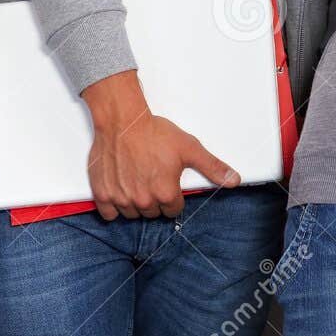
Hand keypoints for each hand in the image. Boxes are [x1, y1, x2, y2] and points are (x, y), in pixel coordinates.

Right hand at [81, 70, 239, 219]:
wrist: (122, 121)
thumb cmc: (153, 132)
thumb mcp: (190, 148)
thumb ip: (212, 167)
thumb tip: (233, 180)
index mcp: (165, 193)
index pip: (173, 209)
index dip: (172, 196)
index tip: (167, 183)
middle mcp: (143, 200)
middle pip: (153, 213)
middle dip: (154, 199)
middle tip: (151, 178)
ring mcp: (121, 199)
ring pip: (132, 214)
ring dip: (135, 202)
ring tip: (136, 180)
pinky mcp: (102, 194)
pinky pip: (109, 214)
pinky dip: (113, 205)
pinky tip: (120, 189)